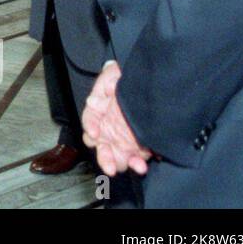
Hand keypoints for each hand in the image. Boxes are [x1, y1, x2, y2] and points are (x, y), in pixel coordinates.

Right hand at [81, 62, 152, 176]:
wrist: (151, 81)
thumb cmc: (127, 78)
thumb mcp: (112, 77)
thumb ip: (102, 87)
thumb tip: (93, 101)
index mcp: (100, 112)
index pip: (90, 121)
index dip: (90, 127)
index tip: (95, 133)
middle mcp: (109, 128)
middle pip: (100, 146)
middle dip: (104, 158)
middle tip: (109, 166)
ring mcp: (123, 139)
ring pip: (115, 157)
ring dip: (121, 164)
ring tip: (132, 166)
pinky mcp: (139, 147)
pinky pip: (134, 159)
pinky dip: (136, 164)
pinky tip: (141, 165)